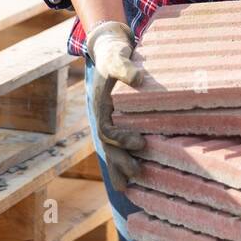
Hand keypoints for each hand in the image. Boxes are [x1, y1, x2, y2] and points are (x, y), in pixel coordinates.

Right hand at [86, 19, 145, 190]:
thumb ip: (125, 67)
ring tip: (128, 187)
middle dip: (120, 162)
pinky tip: (132, 178)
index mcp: (100, 106)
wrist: (109, 53)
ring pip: (111, 151)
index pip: (107, 129)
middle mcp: (102, 118)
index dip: (121, 139)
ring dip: (119, 168)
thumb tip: (138, 79)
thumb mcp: (118, 57)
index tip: (139, 143)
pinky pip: (118, 147)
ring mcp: (108, 123)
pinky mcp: (117, 124)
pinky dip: (122, 162)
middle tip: (137, 172)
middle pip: (108, 147)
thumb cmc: (114, 56)